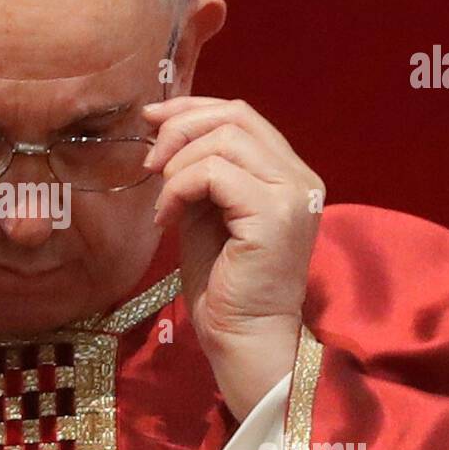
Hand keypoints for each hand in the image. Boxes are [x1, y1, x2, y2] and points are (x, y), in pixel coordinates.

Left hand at [143, 97, 323, 419]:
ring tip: (163, 202)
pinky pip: (214, 173)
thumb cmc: (224, 286)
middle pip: (234, 116)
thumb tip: (163, 127)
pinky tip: (168, 219)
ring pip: (223, 140)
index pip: (241, 115)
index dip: (191, 109)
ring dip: (177, 164)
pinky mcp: (275, 215)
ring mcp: (292, 195)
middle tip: (148, 164)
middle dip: (179, 128)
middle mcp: (299, 178)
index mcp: (288, 174)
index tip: (150, 120)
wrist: (244, 340)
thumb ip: (198, 172)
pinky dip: (179, 188)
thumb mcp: (206, 214)